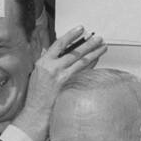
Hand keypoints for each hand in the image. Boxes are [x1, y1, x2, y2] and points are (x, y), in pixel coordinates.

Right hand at [14, 26, 108, 140]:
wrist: (36, 112)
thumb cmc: (36, 95)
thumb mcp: (36, 73)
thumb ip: (44, 60)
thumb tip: (49, 50)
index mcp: (44, 62)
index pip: (60, 44)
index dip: (71, 35)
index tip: (81, 29)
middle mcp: (53, 68)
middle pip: (75, 52)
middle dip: (88, 44)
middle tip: (99, 38)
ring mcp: (63, 78)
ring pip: (82, 62)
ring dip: (94, 53)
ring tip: (103, 47)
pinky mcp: (70, 87)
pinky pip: (84, 73)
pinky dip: (91, 66)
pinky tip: (98, 60)